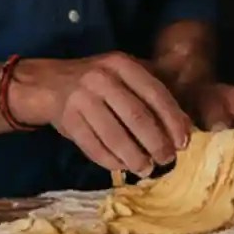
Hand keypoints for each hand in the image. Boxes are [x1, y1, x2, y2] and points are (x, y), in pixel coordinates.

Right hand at [9, 53, 194, 175]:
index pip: (155, 93)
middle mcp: (101, 78)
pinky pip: (94, 146)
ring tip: (147, 169)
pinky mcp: (68, 120)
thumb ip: (151, 95)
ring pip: (114, 136)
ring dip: (134, 157)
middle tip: (168, 159)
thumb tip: (186, 125)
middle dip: (156, 142)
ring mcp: (82, 99)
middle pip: (136, 117)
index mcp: (122, 64)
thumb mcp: (123, 75)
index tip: (184, 142)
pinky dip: (111, 160)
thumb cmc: (97, 82)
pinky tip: (123, 167)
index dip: (173, 120)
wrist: (47, 83)